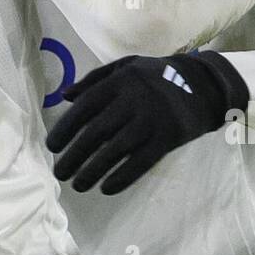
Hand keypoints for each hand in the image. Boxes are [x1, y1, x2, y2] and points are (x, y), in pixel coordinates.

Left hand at [46, 51, 247, 194]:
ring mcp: (151, 121)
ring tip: (78, 185)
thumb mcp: (126, 66)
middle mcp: (133, 101)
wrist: (202, 84)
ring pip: (116, 151)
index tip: (52, 146)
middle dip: (74, 155)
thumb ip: (94, 79)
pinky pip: (141, 163)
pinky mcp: (167, 139)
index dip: (66, 128)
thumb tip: (65, 96)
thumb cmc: (156, 75)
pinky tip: (106, 188)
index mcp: (120, 81)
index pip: (86, 107)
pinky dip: (122, 178)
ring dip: (93, 171)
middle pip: (97, 132)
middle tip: (59, 172)